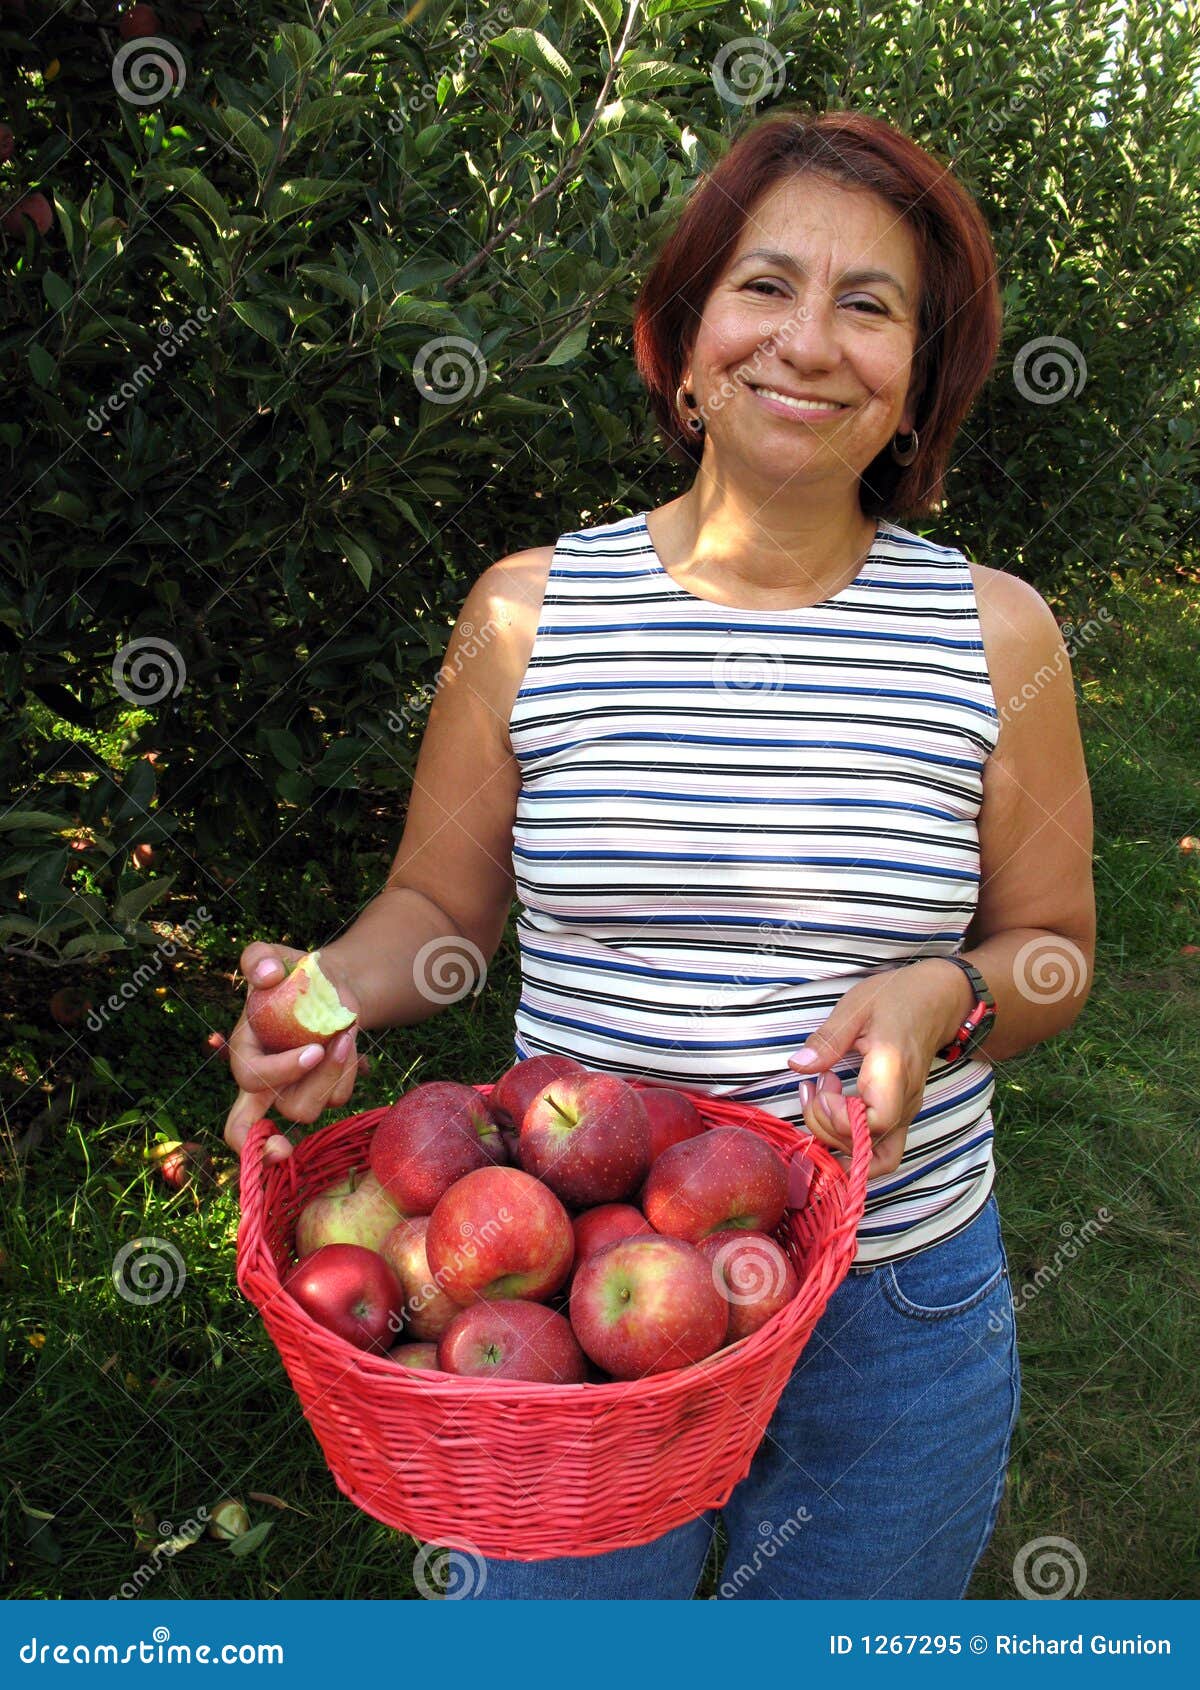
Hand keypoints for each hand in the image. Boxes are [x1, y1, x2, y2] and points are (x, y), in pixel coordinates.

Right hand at [221, 943, 366, 1162]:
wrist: (331, 984)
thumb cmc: (294, 974)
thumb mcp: (271, 956)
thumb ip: (257, 957)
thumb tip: (267, 974)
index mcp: (245, 1055)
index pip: (244, 1081)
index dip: (274, 1077)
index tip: (313, 1051)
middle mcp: (264, 1082)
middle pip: (255, 1129)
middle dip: (269, 1145)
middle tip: (296, 1131)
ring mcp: (293, 1091)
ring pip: (306, 1111)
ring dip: (331, 1075)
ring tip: (345, 1036)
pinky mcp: (322, 1092)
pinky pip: (336, 1098)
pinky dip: (347, 1071)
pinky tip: (348, 1042)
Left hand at [786, 966, 956, 1177]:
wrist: (936, 1001)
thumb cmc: (897, 999)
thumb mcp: (856, 1007)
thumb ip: (828, 1039)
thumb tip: (799, 1065)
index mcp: (892, 1072)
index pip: (875, 1123)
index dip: (839, 1118)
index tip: (821, 1085)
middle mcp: (904, 1101)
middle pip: (870, 1147)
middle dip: (828, 1128)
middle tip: (813, 1088)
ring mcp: (906, 1112)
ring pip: (878, 1159)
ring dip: (839, 1142)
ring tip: (821, 1102)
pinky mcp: (901, 1116)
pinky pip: (881, 1149)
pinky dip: (852, 1144)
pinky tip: (832, 1114)